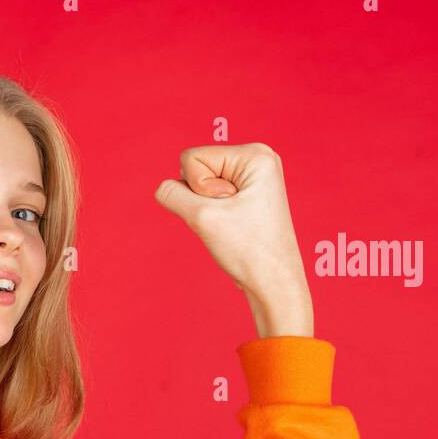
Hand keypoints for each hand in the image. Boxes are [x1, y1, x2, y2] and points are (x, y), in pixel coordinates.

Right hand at [154, 143, 312, 336]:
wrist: (273, 283)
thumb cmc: (248, 250)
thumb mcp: (201, 217)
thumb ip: (172, 194)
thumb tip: (163, 188)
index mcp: (254, 154)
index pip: (191, 158)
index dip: (197, 188)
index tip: (227, 210)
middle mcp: (256, 159)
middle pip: (196, 167)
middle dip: (201, 197)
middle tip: (230, 219)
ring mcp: (252, 177)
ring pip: (200, 184)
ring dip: (205, 208)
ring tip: (232, 225)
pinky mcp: (246, 194)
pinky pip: (209, 197)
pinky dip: (211, 214)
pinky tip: (231, 227)